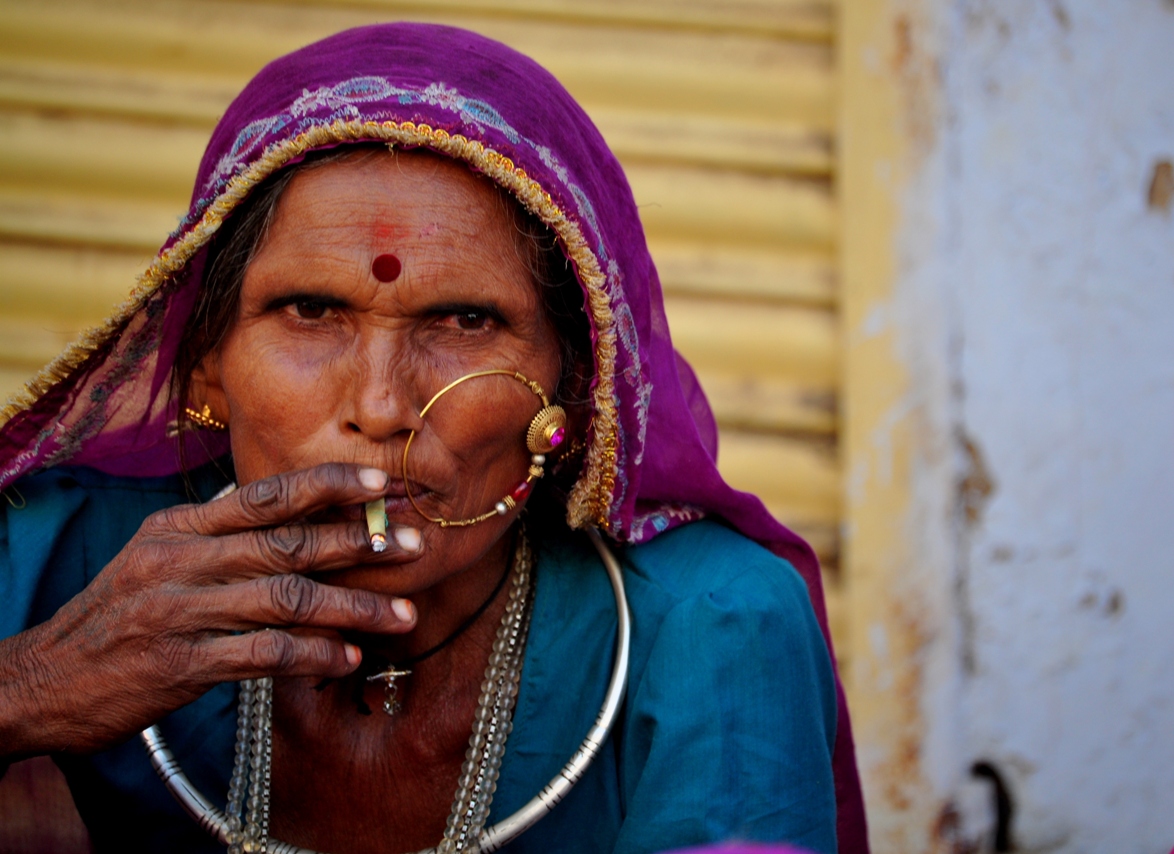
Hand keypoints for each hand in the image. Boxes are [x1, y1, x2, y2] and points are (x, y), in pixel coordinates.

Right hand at [0, 463, 418, 757]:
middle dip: (360, 542)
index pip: (265, 496)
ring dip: (352, 606)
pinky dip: (312, 654)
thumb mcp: (153, 556)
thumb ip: (214, 530)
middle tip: (416, 545)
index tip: (382, 485)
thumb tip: (272, 501)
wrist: (42, 680)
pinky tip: (348, 657)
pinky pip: (263, 654)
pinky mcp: (179, 664)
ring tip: (403, 615)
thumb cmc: (115, 616)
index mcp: (180, 529)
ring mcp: (180, 611)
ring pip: (286, 598)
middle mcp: (181, 561)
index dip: (328, 486)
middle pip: (287, 541)